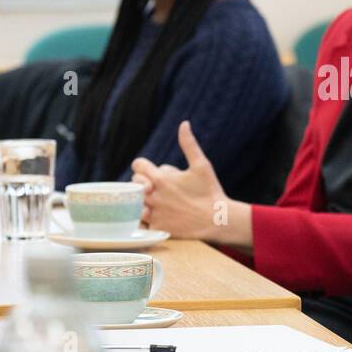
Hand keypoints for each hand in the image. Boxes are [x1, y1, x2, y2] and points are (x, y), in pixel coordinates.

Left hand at [132, 120, 251, 248]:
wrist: (218, 220)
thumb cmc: (210, 191)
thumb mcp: (201, 164)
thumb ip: (189, 144)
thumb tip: (184, 123)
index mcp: (161, 179)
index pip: (138, 165)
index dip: (144, 166)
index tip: (151, 171)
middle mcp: (153, 196)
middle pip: (133, 184)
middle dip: (143, 183)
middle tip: (156, 187)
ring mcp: (153, 214)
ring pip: (133, 204)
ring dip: (141, 201)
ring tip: (154, 202)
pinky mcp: (156, 228)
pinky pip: (139, 223)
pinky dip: (144, 220)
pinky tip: (156, 217)